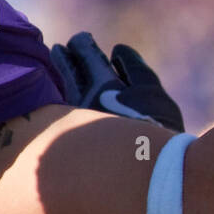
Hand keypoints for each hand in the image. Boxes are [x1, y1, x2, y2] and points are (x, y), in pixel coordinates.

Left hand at [50, 32, 184, 131]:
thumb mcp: (153, 93)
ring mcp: (74, 121)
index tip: (82, 40)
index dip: (83, 44)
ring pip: (61, 91)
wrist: (150, 174)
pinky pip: (59, 110)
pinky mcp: (70, 140)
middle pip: (68, 71)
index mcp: (103, 84)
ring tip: (56, 63)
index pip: (86, 54)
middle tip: (63, 49)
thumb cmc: (157, 129)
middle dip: (66, 58)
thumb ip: (134, 69)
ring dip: (59, 74)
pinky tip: (63, 92)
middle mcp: (81, 101)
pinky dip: (61, 95)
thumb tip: (118, 51)